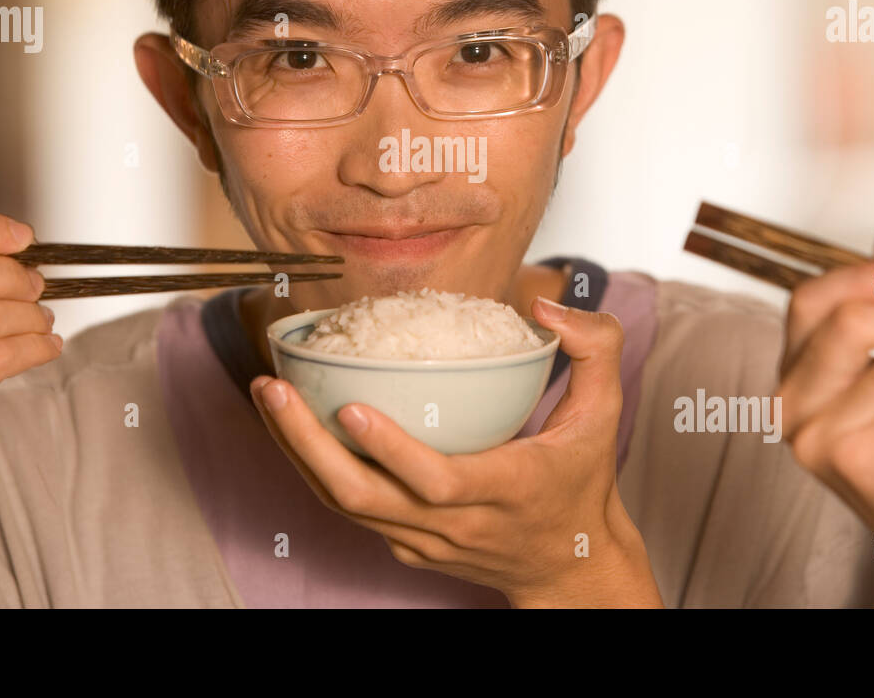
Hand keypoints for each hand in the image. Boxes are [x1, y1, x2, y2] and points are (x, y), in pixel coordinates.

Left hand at [249, 297, 661, 606]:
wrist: (568, 568)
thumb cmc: (582, 482)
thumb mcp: (605, 414)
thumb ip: (594, 349)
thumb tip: (545, 305)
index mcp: (506, 491)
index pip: (440, 481)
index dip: (392, 450)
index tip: (350, 406)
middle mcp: (457, 525)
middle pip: (366, 497)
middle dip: (308, 446)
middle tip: (275, 389)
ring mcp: (424, 541)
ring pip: (345, 506)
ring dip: (296, 453)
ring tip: (268, 394)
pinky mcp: (404, 546)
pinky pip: (348, 508)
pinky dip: (312, 467)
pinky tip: (290, 422)